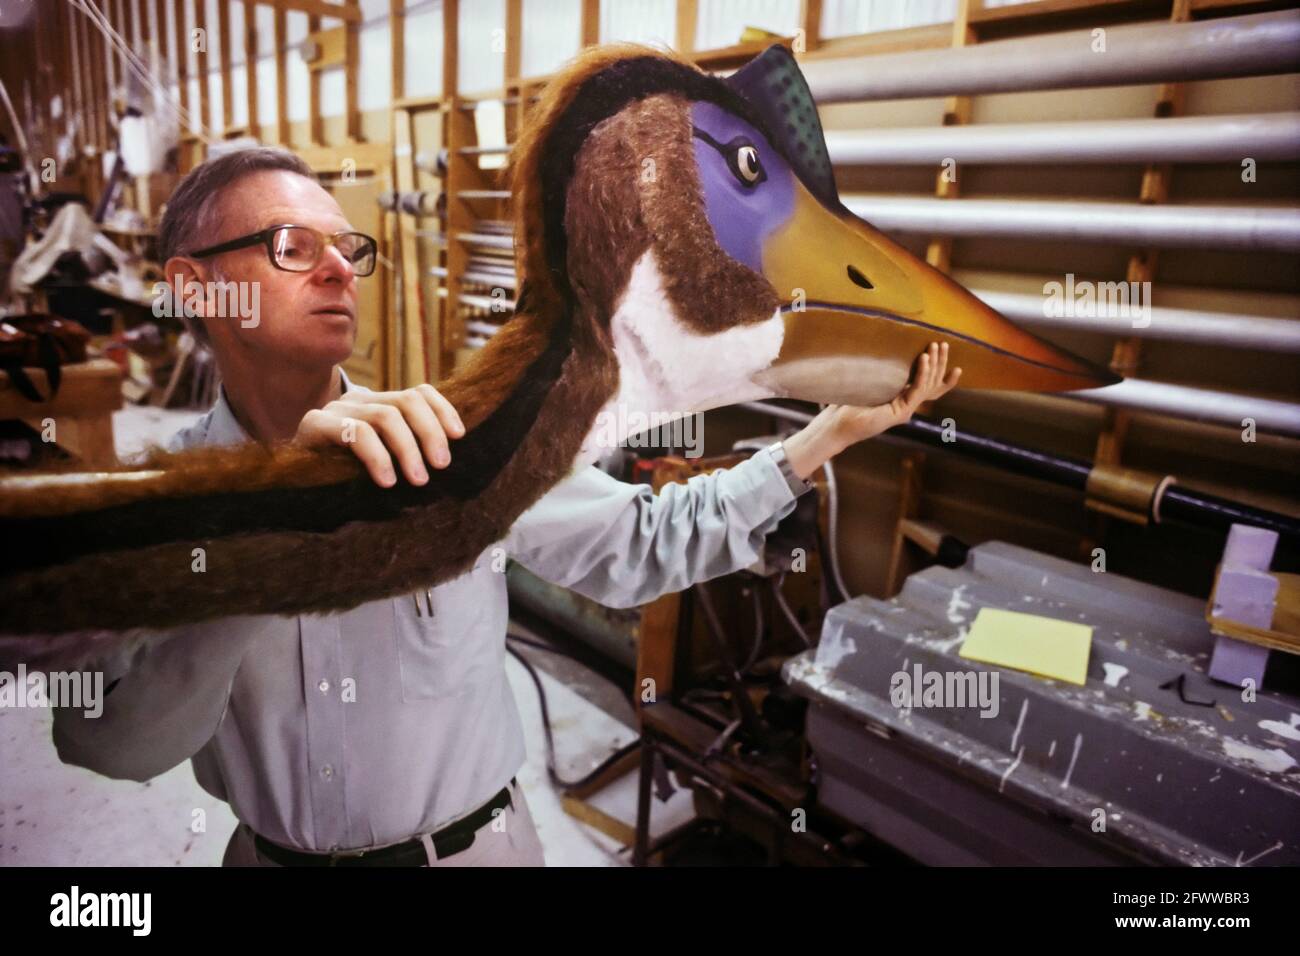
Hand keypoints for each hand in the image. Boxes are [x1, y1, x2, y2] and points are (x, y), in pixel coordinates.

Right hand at [293, 384, 464, 486]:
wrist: (289, 482)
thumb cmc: (344, 478)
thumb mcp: (383, 462)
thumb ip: (407, 454)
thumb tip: (448, 463)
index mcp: (380, 405)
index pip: (419, 393)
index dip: (443, 410)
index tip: (460, 436)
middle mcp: (360, 400)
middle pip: (407, 401)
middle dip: (430, 432)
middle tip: (441, 465)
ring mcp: (337, 410)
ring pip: (386, 415)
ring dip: (408, 448)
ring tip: (418, 479)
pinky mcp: (315, 425)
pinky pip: (356, 432)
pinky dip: (378, 456)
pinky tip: (386, 481)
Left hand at [784, 342, 960, 479]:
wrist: (837, 424)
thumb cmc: (847, 402)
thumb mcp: (868, 383)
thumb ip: (882, 372)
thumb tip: (883, 348)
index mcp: (901, 400)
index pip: (929, 389)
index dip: (943, 378)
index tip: (955, 365)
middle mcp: (907, 406)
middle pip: (932, 385)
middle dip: (940, 364)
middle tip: (944, 344)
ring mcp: (905, 410)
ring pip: (928, 386)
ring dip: (933, 364)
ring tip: (935, 347)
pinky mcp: (901, 413)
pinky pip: (917, 390)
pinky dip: (922, 374)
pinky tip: (923, 358)